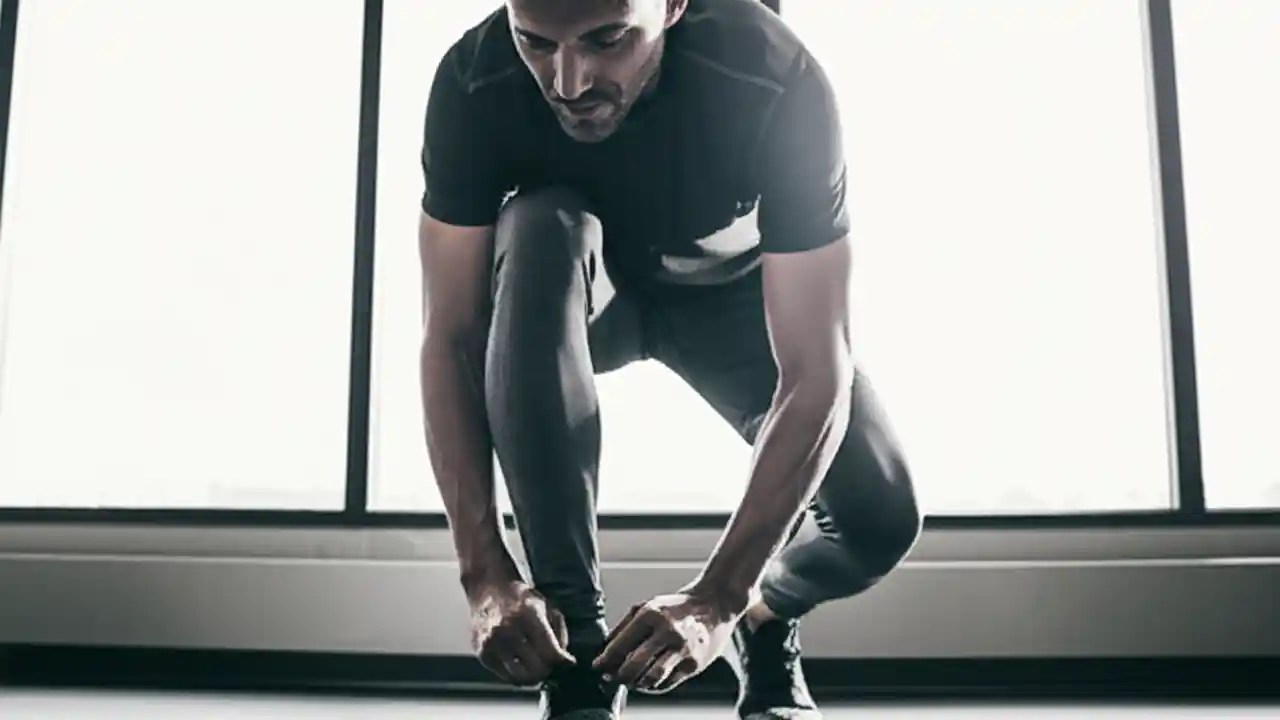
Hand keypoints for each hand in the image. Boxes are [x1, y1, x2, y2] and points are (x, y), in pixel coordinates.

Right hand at [467, 578, 576, 686]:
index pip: (550, 653)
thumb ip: (559, 632)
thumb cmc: (519, 597)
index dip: (564, 662)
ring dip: (533, 677)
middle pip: (537, 669)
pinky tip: (521, 665)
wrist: (488, 589)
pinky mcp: (482, 652)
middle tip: (550, 664)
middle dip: (549, 670)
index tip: (568, 662)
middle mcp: (508, 630)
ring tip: (537, 667)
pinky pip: (505, 677)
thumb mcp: (546, 606)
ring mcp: (493, 643)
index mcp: (529, 616)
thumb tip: (564, 660)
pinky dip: (517, 676)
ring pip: (521, 678)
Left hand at [591, 587, 742, 693]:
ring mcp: (682, 648)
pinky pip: (667, 683)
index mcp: (651, 614)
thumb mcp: (648, 606)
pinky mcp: (694, 663)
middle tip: (612, 679)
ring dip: (636, 684)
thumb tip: (605, 652)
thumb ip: (625, 627)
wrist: (715, 604)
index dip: (605, 661)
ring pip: (650, 678)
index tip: (598, 667)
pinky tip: (649, 680)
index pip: (620, 645)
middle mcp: (667, 631)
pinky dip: (653, 686)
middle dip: (618, 677)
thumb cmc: (678, 607)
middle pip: (633, 666)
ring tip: (631, 680)